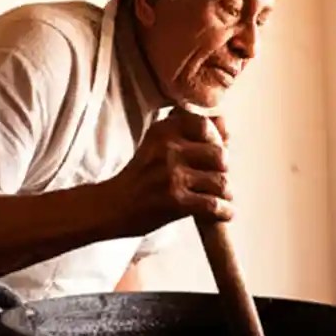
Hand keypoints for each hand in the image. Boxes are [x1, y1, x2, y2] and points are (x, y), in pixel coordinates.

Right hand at [100, 108, 233, 237]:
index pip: (205, 125)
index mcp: (164, 131)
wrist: (110, 207)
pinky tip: (223, 213)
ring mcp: (171, 175)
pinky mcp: (175, 200)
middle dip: (223, 170)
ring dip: (226, 194)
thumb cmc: (138, 179)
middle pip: (219, 155)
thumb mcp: (157, 145)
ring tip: (221, 199)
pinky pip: (213, 205)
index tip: (212, 154)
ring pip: (220, 181)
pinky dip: (224, 212)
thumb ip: (189, 132)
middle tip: (216, 180)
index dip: (217, 140)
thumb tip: (224, 121)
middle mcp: (168, 149)